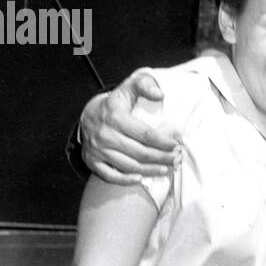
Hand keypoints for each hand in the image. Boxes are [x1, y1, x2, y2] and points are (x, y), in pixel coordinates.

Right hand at [81, 69, 178, 183]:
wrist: (88, 115)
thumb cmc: (115, 103)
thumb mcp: (128, 87)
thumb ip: (145, 85)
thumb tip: (160, 95)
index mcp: (116, 118)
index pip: (146, 134)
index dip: (164, 142)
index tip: (177, 146)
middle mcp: (105, 135)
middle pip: (140, 153)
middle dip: (162, 158)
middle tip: (177, 160)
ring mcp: (98, 150)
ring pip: (128, 166)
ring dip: (150, 170)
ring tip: (166, 170)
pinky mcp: (92, 161)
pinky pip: (110, 175)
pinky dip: (125, 180)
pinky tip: (141, 179)